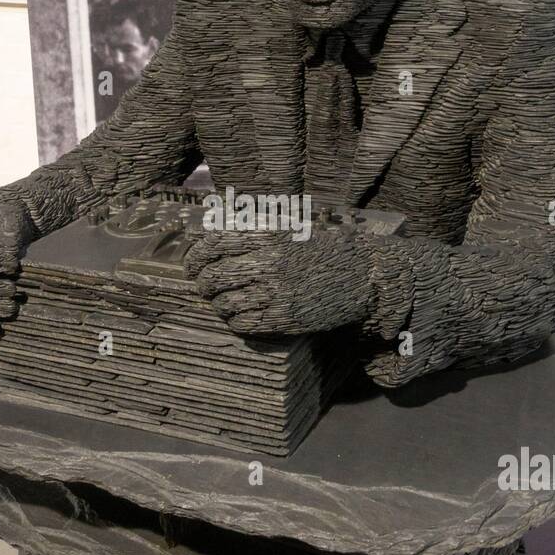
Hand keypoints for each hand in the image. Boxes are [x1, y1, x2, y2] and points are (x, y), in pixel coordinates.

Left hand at [184, 228, 373, 335]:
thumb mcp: (287, 230)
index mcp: (267, 235)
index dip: (195, 257)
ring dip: (219, 305)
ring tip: (225, 302)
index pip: (213, 244)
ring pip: (225, 304)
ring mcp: (275, 292)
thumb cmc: (321, 251)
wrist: (361, 274)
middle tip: (206, 287)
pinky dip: (234, 321)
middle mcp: (268, 262)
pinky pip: (243, 323)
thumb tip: (208, 242)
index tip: (193, 265)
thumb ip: (252, 235)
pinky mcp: (284, 317)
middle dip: (203, 284)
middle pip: (213, 277)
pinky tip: (239, 316)